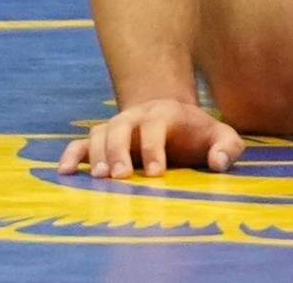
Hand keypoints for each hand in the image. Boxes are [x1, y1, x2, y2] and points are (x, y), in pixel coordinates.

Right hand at [57, 99, 244, 178]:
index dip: (154, 148)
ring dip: (97, 154)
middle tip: (122, 177)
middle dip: (120, 150)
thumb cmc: (200, 135)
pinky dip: (72, 155)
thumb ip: (227, 147)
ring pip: (100, 133)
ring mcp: (118, 127)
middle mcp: (137, 116)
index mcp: (166, 112)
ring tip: (100, 178)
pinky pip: (82, 144)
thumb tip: (217, 162)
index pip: (156, 125)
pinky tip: (65, 172)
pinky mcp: (103, 141)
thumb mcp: (222, 137)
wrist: (175, 122)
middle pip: (122, 126)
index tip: (157, 174)